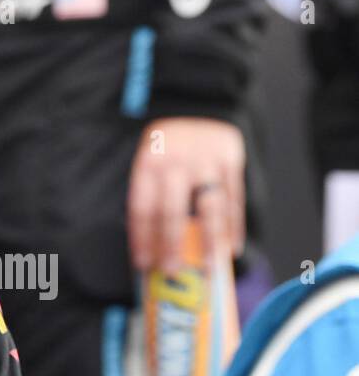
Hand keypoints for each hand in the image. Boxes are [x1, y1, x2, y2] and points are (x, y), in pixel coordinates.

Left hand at [127, 117, 245, 272]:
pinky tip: (230, 248)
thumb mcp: (149, 158)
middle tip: (173, 271)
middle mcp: (175, 163)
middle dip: (172, 245)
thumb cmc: (168, 144)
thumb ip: (151, 193)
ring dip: (209, 241)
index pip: (142, 208)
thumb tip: (152, 243)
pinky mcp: (231, 161)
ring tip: (209, 267)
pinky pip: (233, 200)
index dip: (142, 238)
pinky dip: (233, 226)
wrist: (197, 104)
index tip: (143, 263)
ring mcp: (205, 161)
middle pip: (173, 211)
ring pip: (209, 208)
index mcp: (148, 164)